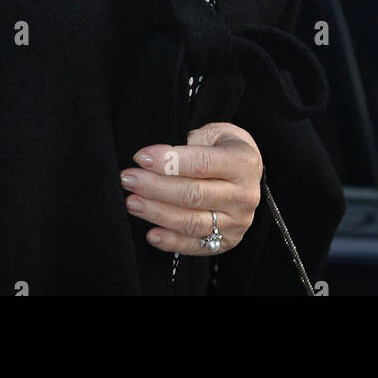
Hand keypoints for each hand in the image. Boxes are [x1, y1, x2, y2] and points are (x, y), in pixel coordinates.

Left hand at [120, 122, 262, 255]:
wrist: (249, 171)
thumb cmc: (224, 146)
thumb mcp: (214, 133)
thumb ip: (190, 143)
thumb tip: (155, 159)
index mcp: (243, 162)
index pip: (202, 164)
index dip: (168, 161)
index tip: (141, 157)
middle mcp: (244, 195)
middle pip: (194, 194)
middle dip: (155, 187)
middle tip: (128, 179)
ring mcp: (237, 222)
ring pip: (192, 222)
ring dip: (157, 213)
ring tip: (132, 202)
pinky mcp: (227, 242)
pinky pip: (196, 245)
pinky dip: (171, 242)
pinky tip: (151, 234)